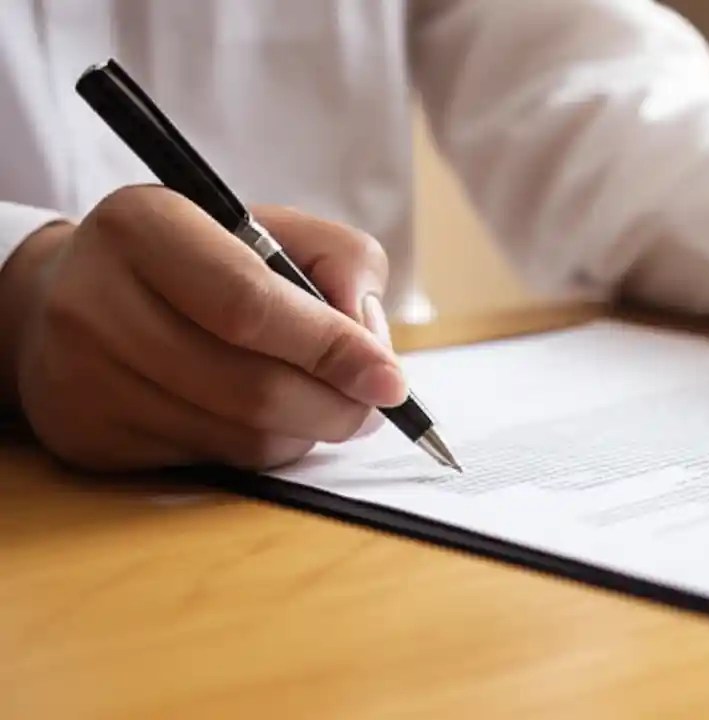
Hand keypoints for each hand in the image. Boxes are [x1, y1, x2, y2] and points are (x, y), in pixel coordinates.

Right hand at [0, 185, 404, 470]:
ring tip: (322, 404)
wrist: (65, 296)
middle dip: (336, 405)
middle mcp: (96, 302)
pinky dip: (261, 449)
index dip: (331, 348)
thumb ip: (341, 260)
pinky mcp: (88, 438)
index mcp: (143, 226)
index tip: (391, 380)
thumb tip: (371, 341)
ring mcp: (83, 378)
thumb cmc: (196, 259)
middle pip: (251, 388)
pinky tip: (264, 418)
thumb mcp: (269, 228)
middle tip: (373, 404)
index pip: (251, 304)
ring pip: (239, 439)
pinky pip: (211, 464)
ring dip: (306, 432)